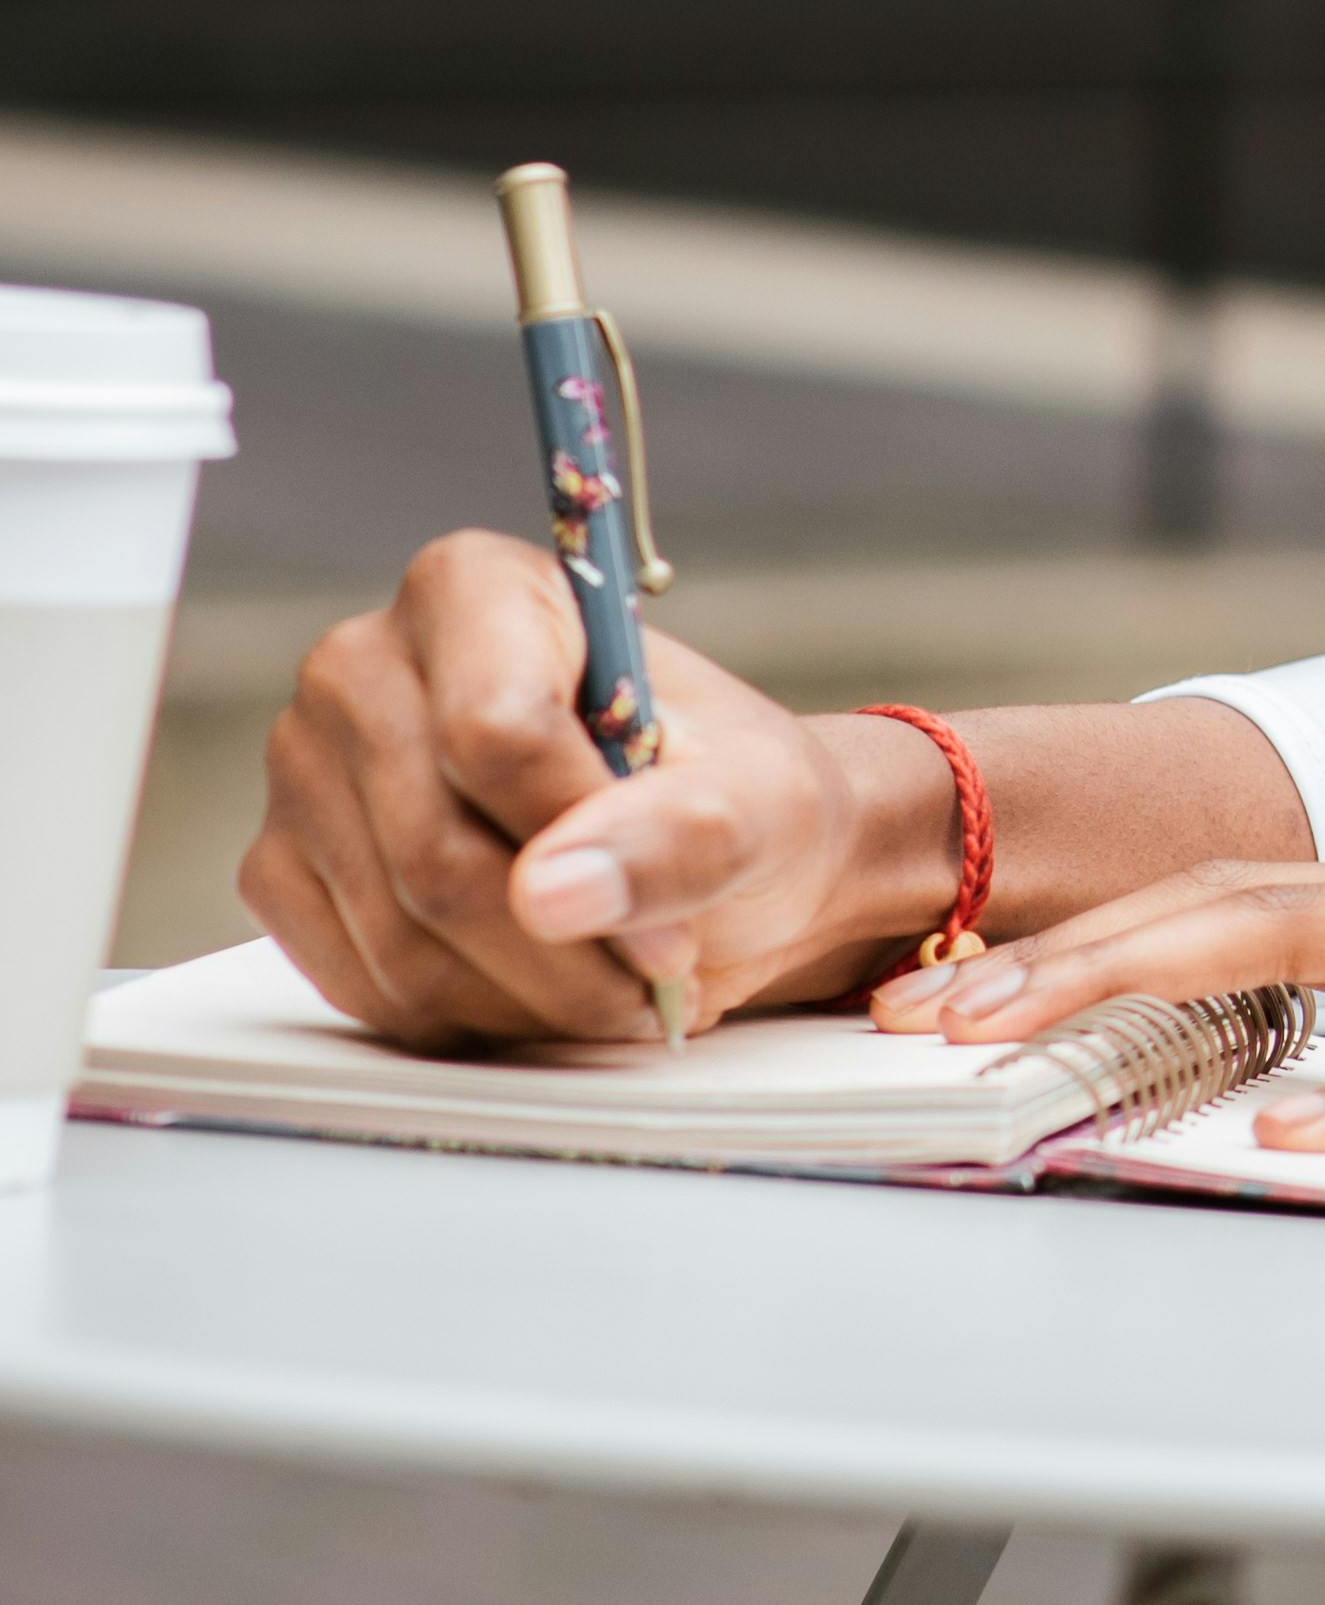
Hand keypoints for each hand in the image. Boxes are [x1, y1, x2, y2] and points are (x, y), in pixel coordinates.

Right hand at [240, 530, 921, 1045]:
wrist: (698, 851)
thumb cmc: (731, 798)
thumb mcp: (763, 801)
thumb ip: (686, 831)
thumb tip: (553, 891)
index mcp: (473, 590)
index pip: (495, 733)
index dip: (586, 846)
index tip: (669, 926)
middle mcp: (362, 666)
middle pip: (438, 850)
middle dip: (563, 951)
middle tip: (653, 983)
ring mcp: (305, 771)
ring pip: (397, 932)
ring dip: (523, 997)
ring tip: (612, 990)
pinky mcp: (282, 869)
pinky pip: (357, 980)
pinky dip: (462, 1014)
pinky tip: (536, 991)